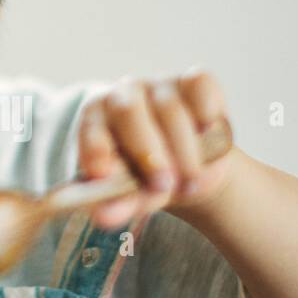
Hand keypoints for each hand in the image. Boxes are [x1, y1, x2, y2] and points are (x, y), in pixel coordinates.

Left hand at [76, 69, 234, 228]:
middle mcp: (123, 94)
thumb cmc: (144, 179)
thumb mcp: (129, 195)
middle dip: (149, 153)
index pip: (89, 126)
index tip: (103, 173)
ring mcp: (158, 85)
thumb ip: (116, 204)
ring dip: (185, 152)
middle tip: (164, 185)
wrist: (186, 170)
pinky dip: (206, 111)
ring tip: (190, 183)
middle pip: (129, 113)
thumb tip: (104, 216)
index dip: (95, 147)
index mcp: (95, 118)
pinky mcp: (192, 81)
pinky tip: (208, 133)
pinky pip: (200, 86)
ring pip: (171, 110)